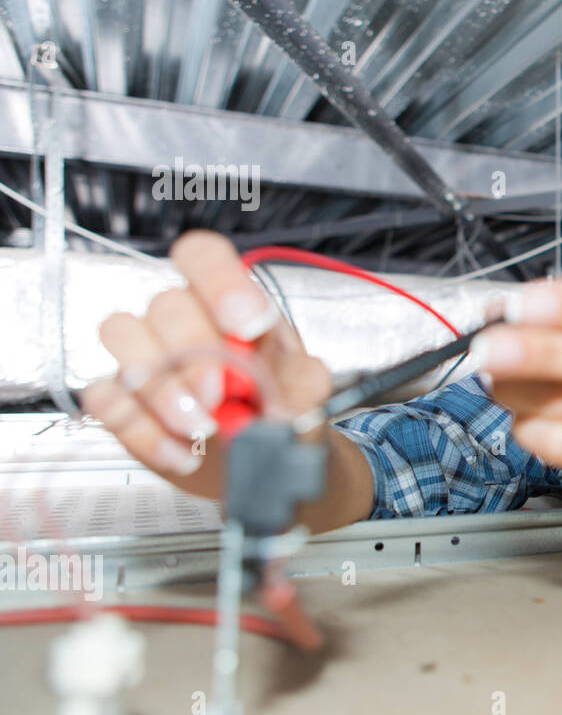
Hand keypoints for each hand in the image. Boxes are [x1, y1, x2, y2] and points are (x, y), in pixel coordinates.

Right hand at [79, 230, 333, 500]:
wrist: (260, 457)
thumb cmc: (279, 407)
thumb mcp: (304, 391)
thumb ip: (304, 383)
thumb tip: (292, 391)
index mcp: (229, 302)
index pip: (204, 256)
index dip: (219, 281)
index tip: (246, 325)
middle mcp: (182, 319)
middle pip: (166, 304)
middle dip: (193, 351)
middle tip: (219, 395)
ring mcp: (145, 354)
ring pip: (123, 335)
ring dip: (161, 387)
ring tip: (202, 429)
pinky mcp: (121, 397)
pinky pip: (105, 396)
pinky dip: (141, 429)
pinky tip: (182, 452)